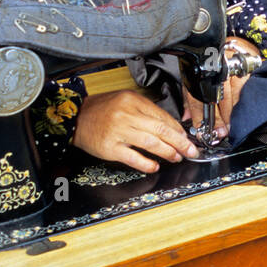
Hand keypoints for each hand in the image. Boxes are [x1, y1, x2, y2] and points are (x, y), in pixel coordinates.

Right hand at [72, 89, 199, 171]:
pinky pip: (132, 157)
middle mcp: (126, 114)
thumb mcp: (125, 101)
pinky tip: (155, 166)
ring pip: (150, 143)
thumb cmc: (101, 110)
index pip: (162, 116)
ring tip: (176, 157)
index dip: (178, 129)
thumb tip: (170, 126)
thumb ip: (145, 111)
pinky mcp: (109, 147)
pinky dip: (146, 163)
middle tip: (190, 150)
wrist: (75, 118)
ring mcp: (118, 131)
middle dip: (180, 142)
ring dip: (167, 152)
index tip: (187, 137)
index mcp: (133, 100)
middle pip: (161, 129)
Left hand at [179, 36, 258, 139]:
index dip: (199, 116)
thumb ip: (190, 99)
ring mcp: (230, 67)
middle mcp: (214, 69)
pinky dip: (242, 104)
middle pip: (216, 98)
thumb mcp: (193, 77)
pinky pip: (244, 90)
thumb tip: (186, 118)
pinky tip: (241, 114)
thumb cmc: (208, 63)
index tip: (201, 131)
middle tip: (219, 133)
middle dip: (218, 119)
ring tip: (230, 128)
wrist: (227, 42)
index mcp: (197, 71)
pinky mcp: (244, 68)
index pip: (197, 97)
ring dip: (230, 115)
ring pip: (231, 95)